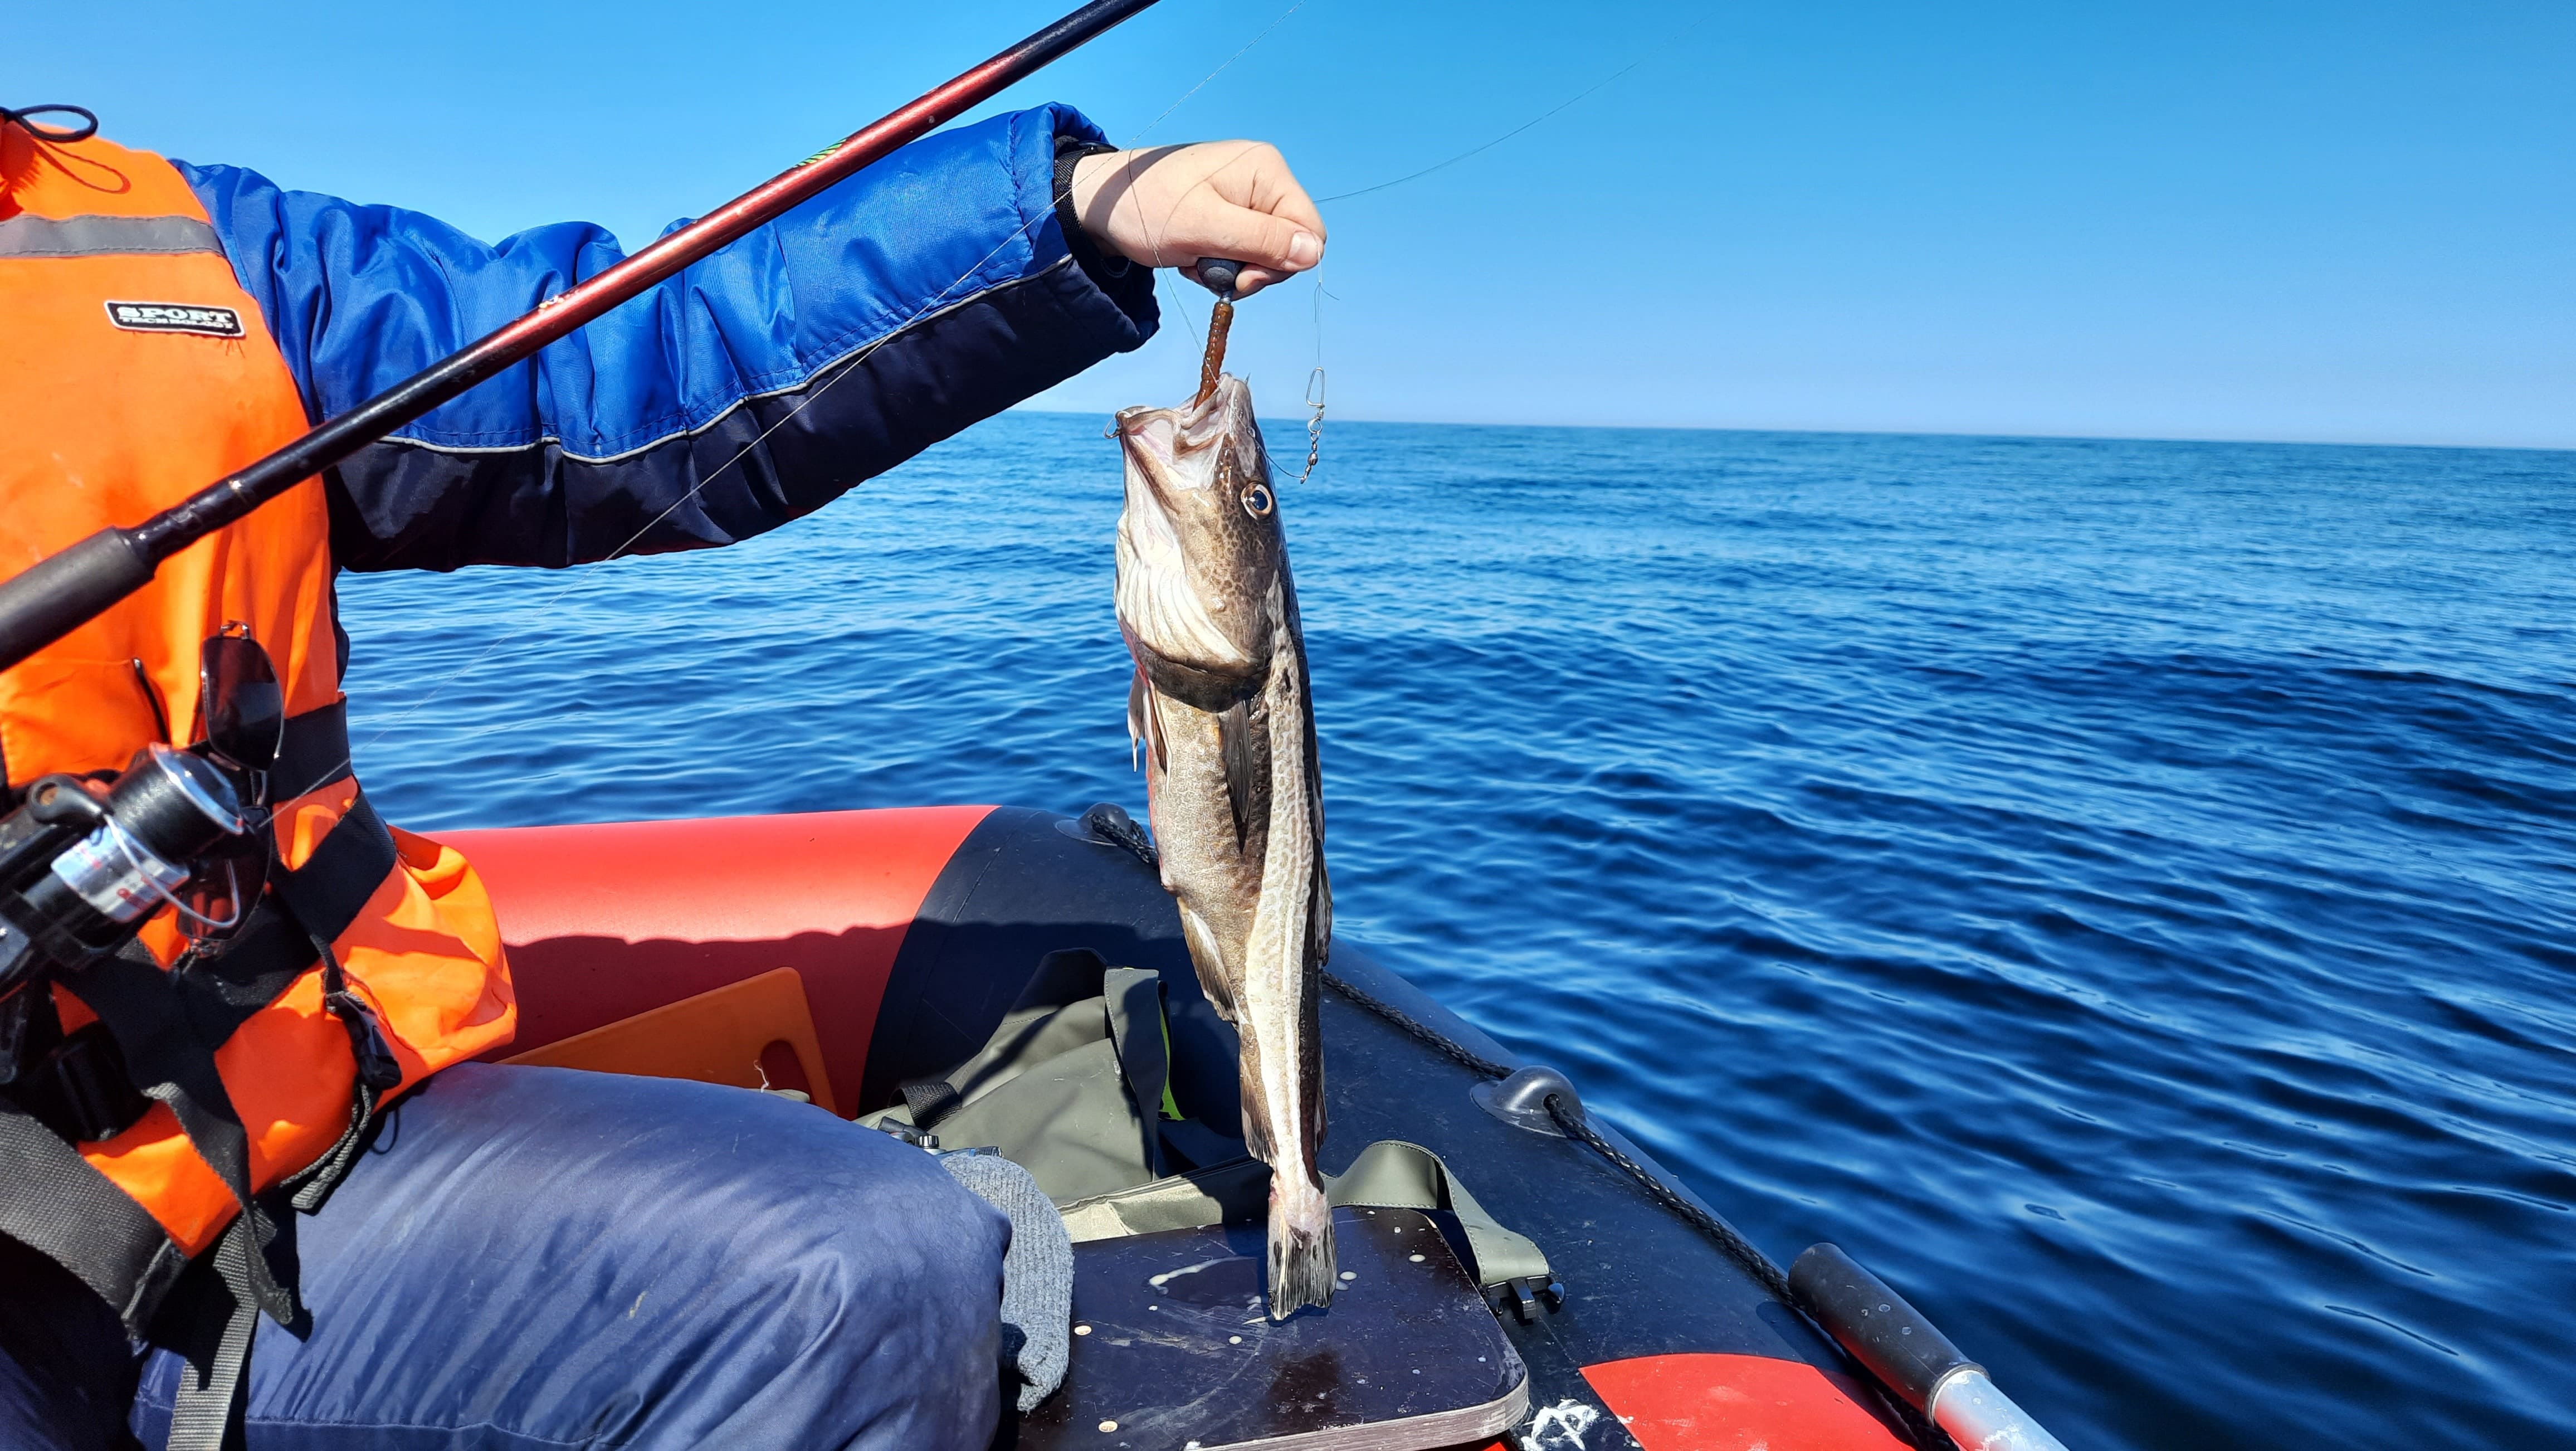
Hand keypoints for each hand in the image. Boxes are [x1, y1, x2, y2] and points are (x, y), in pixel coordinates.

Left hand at [1068, 142, 1325, 295]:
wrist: (1100, 204)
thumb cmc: (1146, 207)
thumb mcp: (1205, 229)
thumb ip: (1261, 240)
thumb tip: (1314, 254)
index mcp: (1267, 171)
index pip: (1309, 231)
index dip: (1282, 265)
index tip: (1240, 277)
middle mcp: (1263, 178)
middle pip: (1289, 246)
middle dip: (1250, 268)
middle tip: (1207, 270)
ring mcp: (1246, 195)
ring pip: (1264, 254)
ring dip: (1229, 269)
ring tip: (1192, 259)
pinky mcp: (1229, 211)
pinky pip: (1242, 250)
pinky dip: (1217, 263)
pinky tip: (1190, 256)